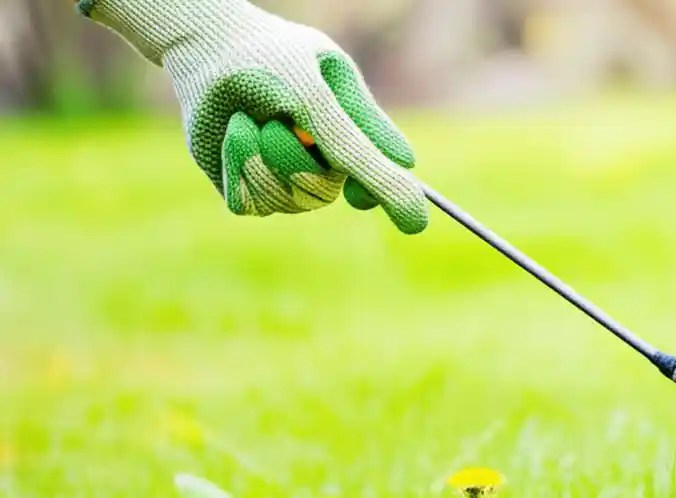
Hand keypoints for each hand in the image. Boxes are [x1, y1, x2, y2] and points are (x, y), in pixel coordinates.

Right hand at [79, 0, 428, 233]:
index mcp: (298, 89)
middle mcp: (262, 122)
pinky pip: (260, 207)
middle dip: (326, 168)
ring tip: (269, 129)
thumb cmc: (282, 55)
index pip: (348, 151)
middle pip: (321, 185)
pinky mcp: (219, 178)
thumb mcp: (332, 69)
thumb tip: (407, 164)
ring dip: (293, 173)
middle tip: (302, 127)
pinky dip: (268, 185)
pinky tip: (254, 150)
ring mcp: (233, 156)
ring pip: (292, 202)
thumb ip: (367, 117)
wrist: (206, 42)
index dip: (385, 187)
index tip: (416, 223)